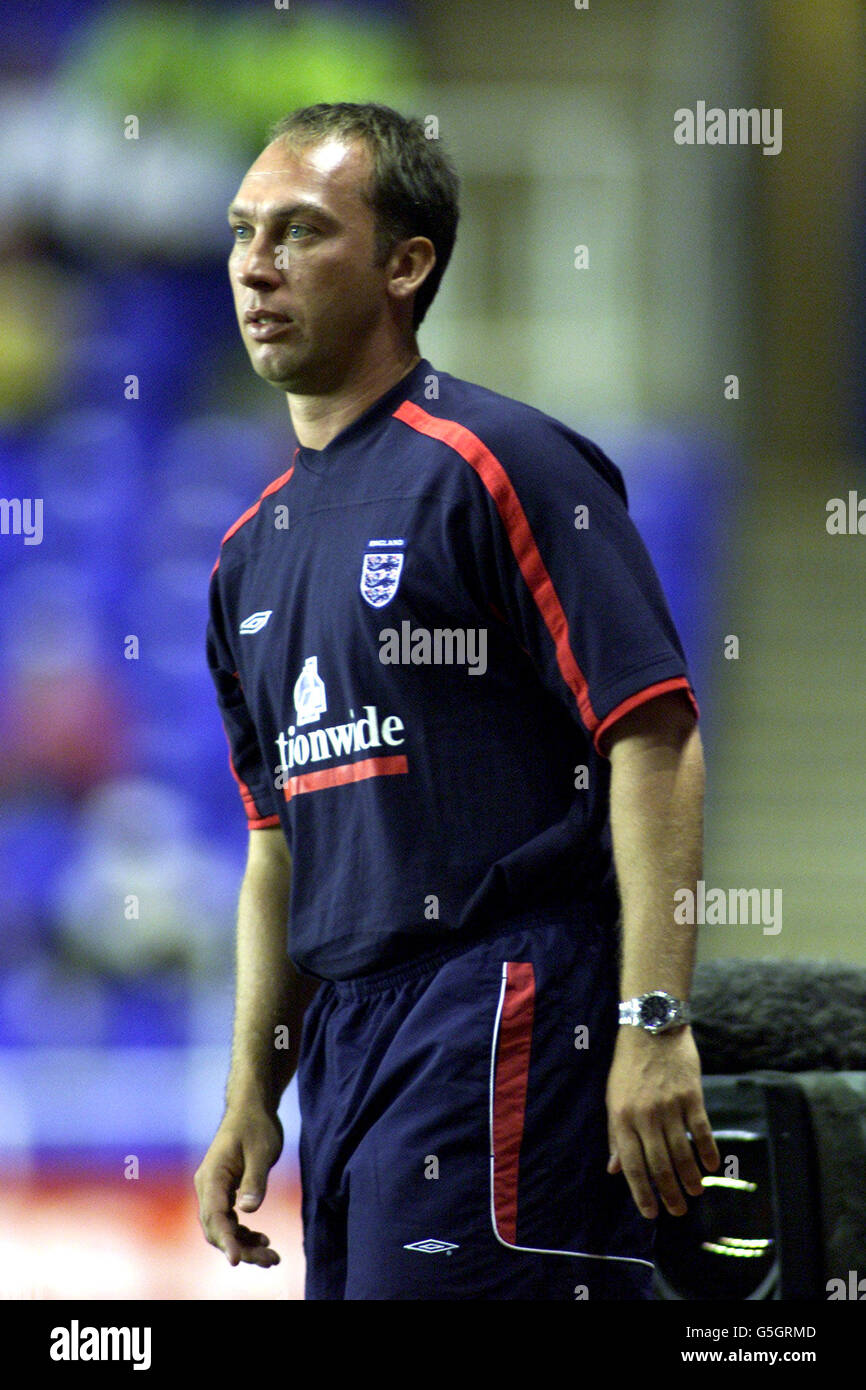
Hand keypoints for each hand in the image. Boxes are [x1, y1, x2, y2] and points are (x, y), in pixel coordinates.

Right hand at [194, 1109, 283, 1265]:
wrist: (251, 1107)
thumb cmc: (256, 1125)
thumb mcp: (261, 1150)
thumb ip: (255, 1180)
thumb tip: (248, 1210)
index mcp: (212, 1176)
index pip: (215, 1216)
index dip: (226, 1241)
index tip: (236, 1260)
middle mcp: (207, 1187)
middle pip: (217, 1229)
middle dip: (241, 1248)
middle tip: (270, 1260)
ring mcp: (214, 1191)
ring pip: (223, 1228)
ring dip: (244, 1245)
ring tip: (271, 1257)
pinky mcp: (224, 1192)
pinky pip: (228, 1221)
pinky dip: (243, 1234)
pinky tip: (262, 1239)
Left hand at [605, 1025, 719, 1218]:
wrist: (651, 1027)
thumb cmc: (628, 1066)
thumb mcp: (613, 1099)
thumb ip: (615, 1135)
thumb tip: (615, 1169)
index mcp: (621, 1117)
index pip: (633, 1165)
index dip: (642, 1192)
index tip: (651, 1213)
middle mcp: (645, 1115)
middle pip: (659, 1164)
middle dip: (669, 1192)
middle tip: (678, 1211)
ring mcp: (669, 1105)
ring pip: (682, 1152)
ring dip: (690, 1178)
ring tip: (695, 1193)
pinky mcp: (692, 1095)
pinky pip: (701, 1130)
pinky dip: (708, 1151)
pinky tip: (711, 1166)